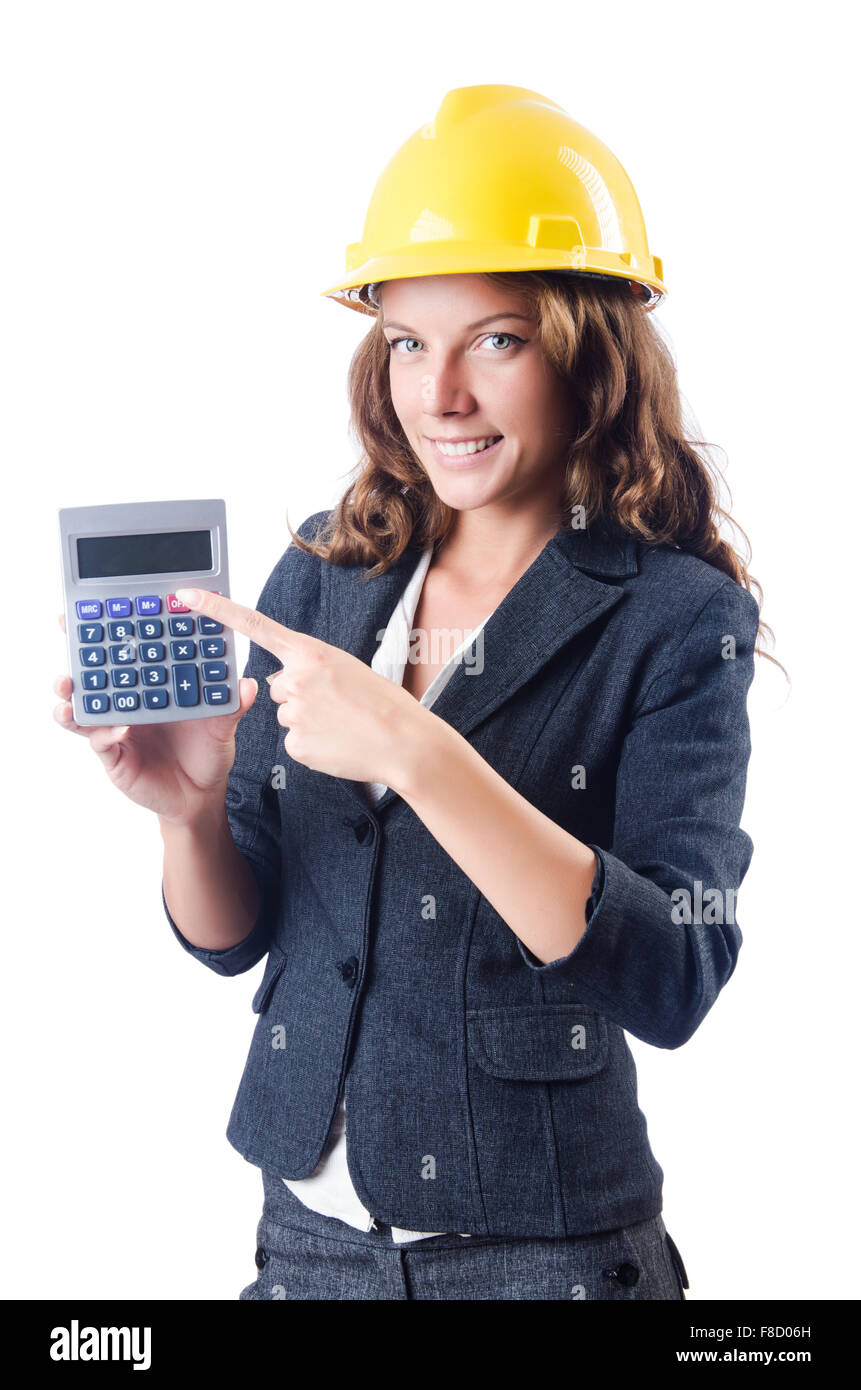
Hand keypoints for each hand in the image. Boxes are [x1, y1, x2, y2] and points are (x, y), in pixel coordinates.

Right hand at [52, 611, 260, 824]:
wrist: (200, 795)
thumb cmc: (206, 753)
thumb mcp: (222, 726)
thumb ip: (230, 706)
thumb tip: (247, 683)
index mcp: (151, 687)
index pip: (127, 654)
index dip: (109, 632)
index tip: (97, 607)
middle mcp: (129, 704)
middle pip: (94, 674)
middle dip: (77, 652)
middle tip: (67, 631)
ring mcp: (117, 729)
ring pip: (84, 708)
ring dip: (72, 695)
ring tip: (65, 686)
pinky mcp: (115, 757)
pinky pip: (101, 741)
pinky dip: (104, 733)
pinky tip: (115, 729)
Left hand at [173, 587, 427, 787]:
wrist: (405, 742)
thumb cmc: (382, 704)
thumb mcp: (346, 668)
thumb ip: (310, 668)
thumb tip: (285, 685)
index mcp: (309, 652)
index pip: (253, 624)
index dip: (216, 609)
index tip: (185, 597)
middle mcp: (295, 679)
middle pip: (277, 686)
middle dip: (301, 695)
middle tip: (337, 704)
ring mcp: (293, 713)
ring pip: (286, 714)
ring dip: (309, 720)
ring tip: (342, 724)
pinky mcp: (295, 745)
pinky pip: (294, 741)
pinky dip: (312, 744)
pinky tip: (336, 743)